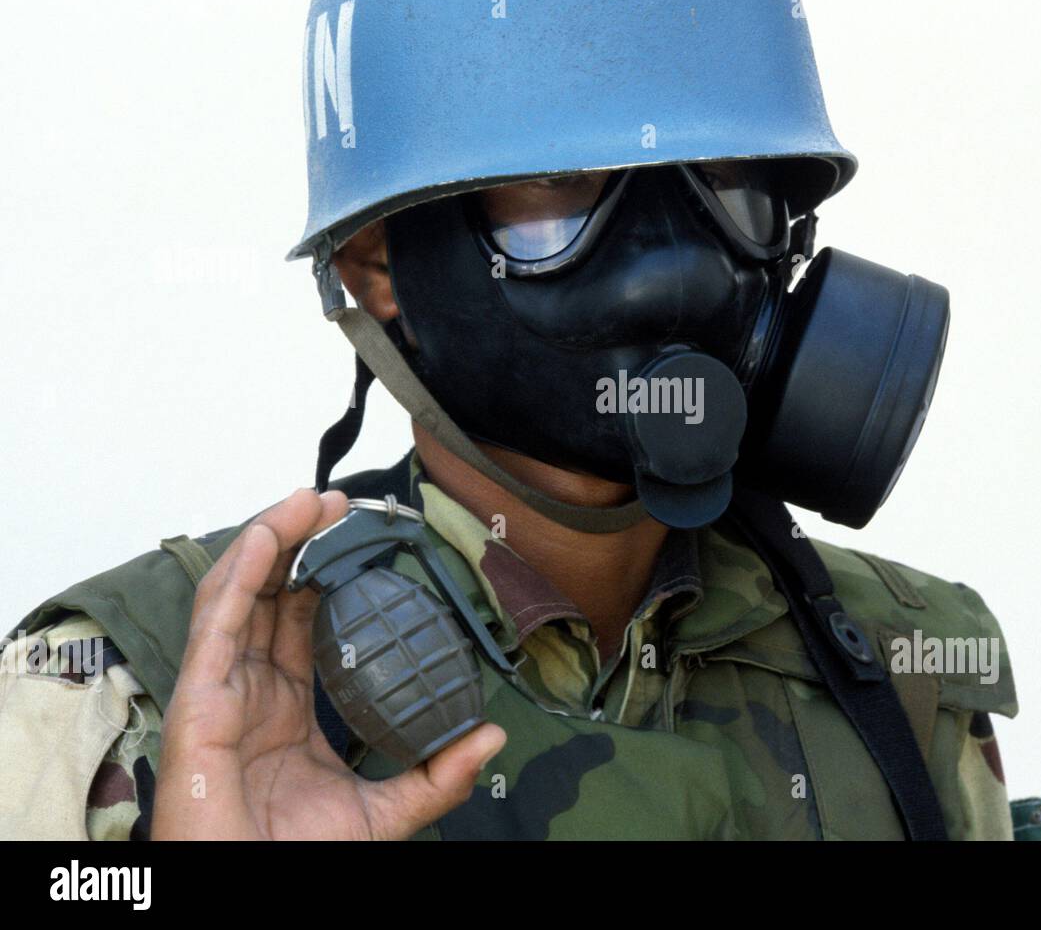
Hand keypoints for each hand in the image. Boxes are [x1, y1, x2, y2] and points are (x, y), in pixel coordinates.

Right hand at [152, 488, 505, 839]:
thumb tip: (493, 738)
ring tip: (309, 500)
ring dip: (269, 541)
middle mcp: (246, 692)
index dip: (321, 576)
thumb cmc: (297, 864)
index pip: (296, 622)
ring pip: (236, 597)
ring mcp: (218, 694)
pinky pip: (214, 628)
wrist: (253, 896)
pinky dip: (237, 577)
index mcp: (283, 709)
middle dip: (296, 543)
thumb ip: (437, 775)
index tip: (355, 536)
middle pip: (265, 596)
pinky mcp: (196, 705)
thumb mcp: (385, 813)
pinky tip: (266, 538)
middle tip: (337, 502)